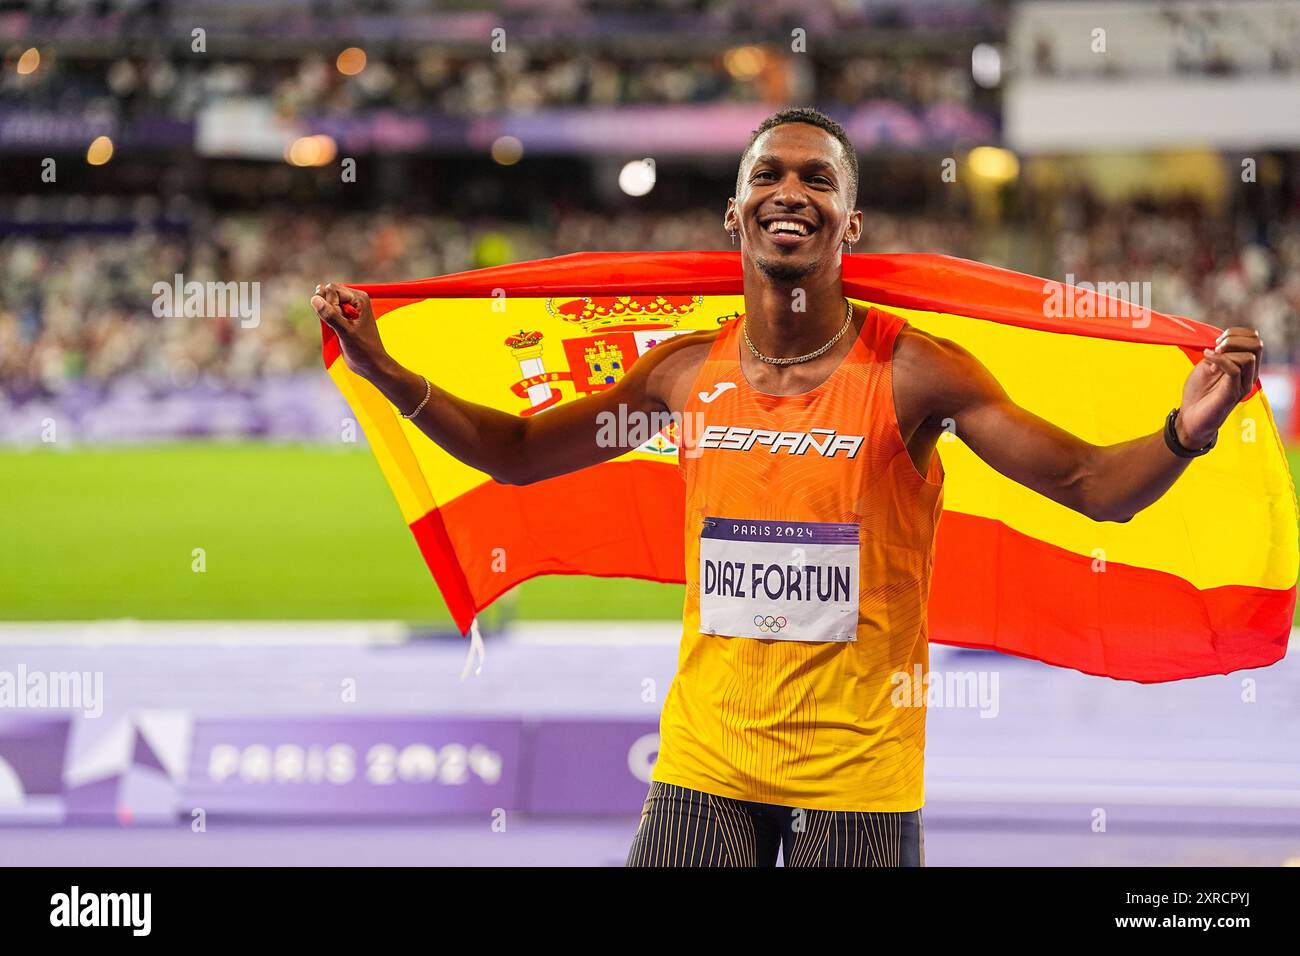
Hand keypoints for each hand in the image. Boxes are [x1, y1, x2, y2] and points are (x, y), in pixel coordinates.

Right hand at [311, 282, 390, 381]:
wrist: (371, 364)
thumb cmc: (363, 348)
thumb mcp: (346, 332)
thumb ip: (330, 315)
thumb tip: (314, 299)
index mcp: (359, 298)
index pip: (332, 289)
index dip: (330, 304)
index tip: (340, 321)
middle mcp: (354, 300)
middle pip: (327, 294)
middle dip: (326, 308)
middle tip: (338, 325)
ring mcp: (348, 308)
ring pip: (325, 303)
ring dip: (325, 316)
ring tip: (337, 329)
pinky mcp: (342, 318)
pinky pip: (327, 312)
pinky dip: (326, 321)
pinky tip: (333, 331)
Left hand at [1175, 326, 1261, 447]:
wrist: (1189, 419)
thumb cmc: (1197, 393)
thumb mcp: (1206, 366)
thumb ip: (1218, 354)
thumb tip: (1222, 344)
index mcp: (1244, 366)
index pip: (1254, 339)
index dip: (1236, 333)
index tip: (1217, 341)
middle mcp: (1249, 374)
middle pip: (1257, 344)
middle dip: (1234, 339)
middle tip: (1216, 346)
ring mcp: (1242, 384)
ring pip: (1249, 356)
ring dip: (1227, 350)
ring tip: (1210, 355)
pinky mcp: (1232, 393)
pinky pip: (1234, 369)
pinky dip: (1218, 359)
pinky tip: (1206, 358)